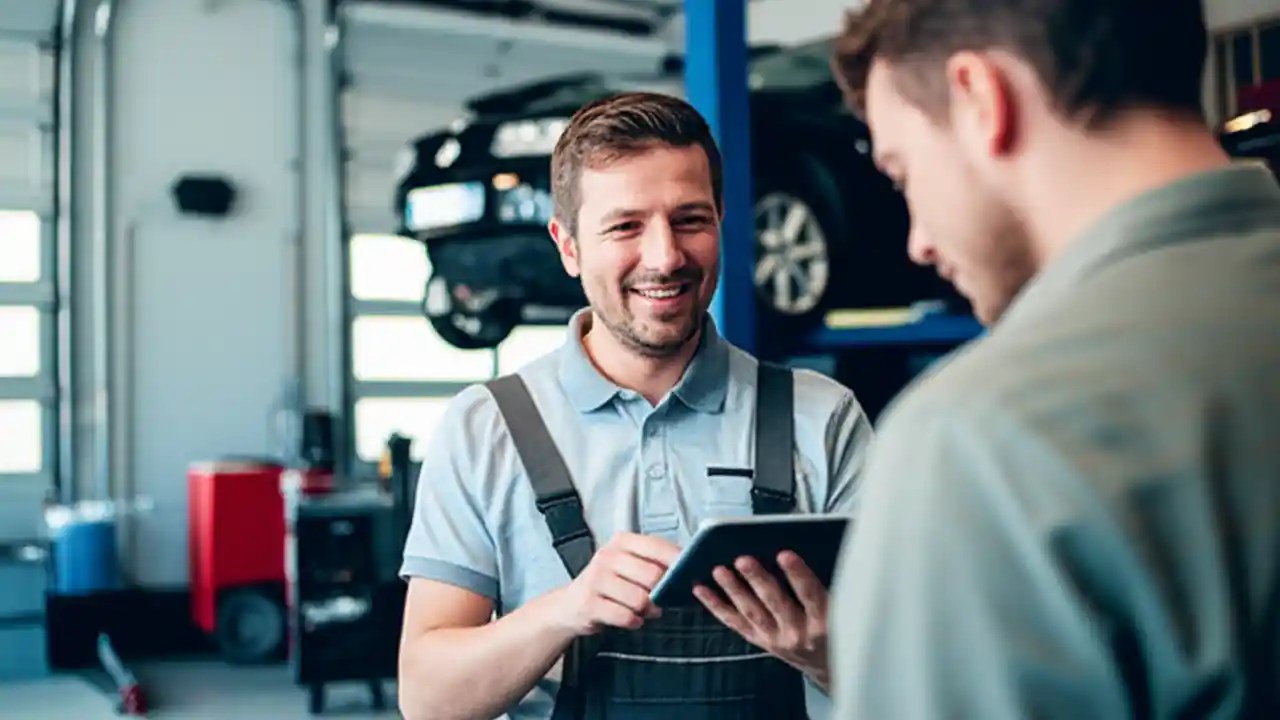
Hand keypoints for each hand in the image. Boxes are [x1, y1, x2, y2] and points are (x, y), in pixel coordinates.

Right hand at [554, 533, 680, 636]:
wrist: (570, 604)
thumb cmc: (608, 583)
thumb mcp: (628, 564)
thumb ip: (655, 562)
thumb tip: (688, 567)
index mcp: (622, 541)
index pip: (657, 546)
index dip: (678, 562)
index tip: (690, 573)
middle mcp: (608, 556)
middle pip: (652, 575)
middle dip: (662, 592)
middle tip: (660, 599)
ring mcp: (596, 579)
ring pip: (640, 598)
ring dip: (648, 609)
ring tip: (644, 610)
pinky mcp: (589, 603)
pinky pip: (625, 616)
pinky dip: (634, 621)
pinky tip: (631, 618)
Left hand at [693, 551, 830, 690]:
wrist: (828, 666)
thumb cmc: (837, 625)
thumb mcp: (842, 607)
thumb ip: (828, 582)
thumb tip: (810, 542)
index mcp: (824, 621)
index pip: (811, 595)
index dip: (798, 575)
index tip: (785, 554)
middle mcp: (798, 633)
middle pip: (775, 603)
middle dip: (758, 580)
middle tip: (742, 559)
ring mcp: (775, 639)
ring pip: (752, 612)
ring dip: (733, 590)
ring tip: (719, 570)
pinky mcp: (759, 641)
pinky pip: (735, 623)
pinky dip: (716, 606)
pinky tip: (700, 589)